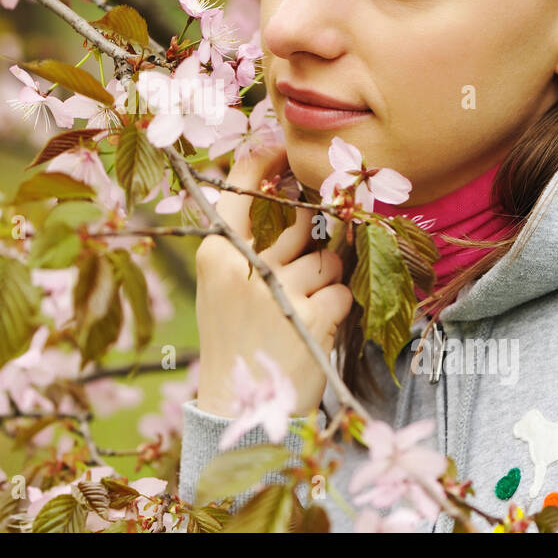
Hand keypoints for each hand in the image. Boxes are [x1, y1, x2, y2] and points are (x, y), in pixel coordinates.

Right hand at [193, 142, 353, 416]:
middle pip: (298, 221)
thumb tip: (283, 194)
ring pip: (328, 257)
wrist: (233, 407)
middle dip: (310, 236)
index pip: (243, 189)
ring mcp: (279, 291)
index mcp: (215, 254)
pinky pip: (342, 290)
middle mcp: (245, 266)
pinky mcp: (311, 317)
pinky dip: (337, 307)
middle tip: (300, 263)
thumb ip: (244, 244)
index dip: (268, 162)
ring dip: (325, 278)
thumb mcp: (222, 285)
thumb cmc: (233, 337)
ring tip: (302, 306)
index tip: (284, 151)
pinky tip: (314, 327)